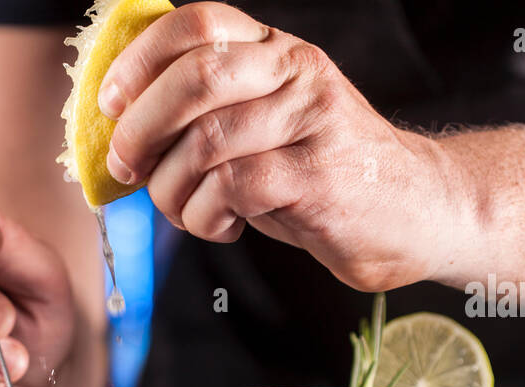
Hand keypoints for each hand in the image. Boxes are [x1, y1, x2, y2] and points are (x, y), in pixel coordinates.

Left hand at [100, 2, 467, 290]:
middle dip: (141, 129)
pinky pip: (232, 189)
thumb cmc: (319, 173)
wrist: (414, 209)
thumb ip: (204, 116)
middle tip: (127, 167)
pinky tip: (222, 225)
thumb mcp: (262, 126)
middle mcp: (295, 72)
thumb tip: (119, 132)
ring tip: (184, 210)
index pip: (196, 23)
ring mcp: (311, 121)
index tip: (110, 104)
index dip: (140, 59)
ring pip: (206, 143)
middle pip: (195, 78)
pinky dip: (206, 217)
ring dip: (172, 189)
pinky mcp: (318, 176)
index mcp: (274, 50)